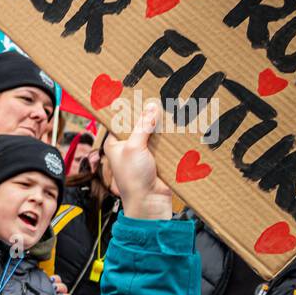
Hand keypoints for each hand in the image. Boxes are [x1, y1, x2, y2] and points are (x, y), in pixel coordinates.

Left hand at [104, 100, 172, 219]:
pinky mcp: (159, 159)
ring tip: (173, 106)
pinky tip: (181, 124)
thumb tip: (151, 106)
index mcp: (115, 143)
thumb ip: (142, 126)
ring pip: (154, 133)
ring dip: (162, 125)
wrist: (149, 203)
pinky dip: (172, 137)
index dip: (127, 107)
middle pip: (139, 124)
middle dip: (149, 113)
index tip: (137, 91)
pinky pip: (166, 144)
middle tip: (160, 95)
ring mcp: (144, 153)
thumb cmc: (133, 179)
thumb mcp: (134, 148)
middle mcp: (128, 147)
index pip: (119, 120)